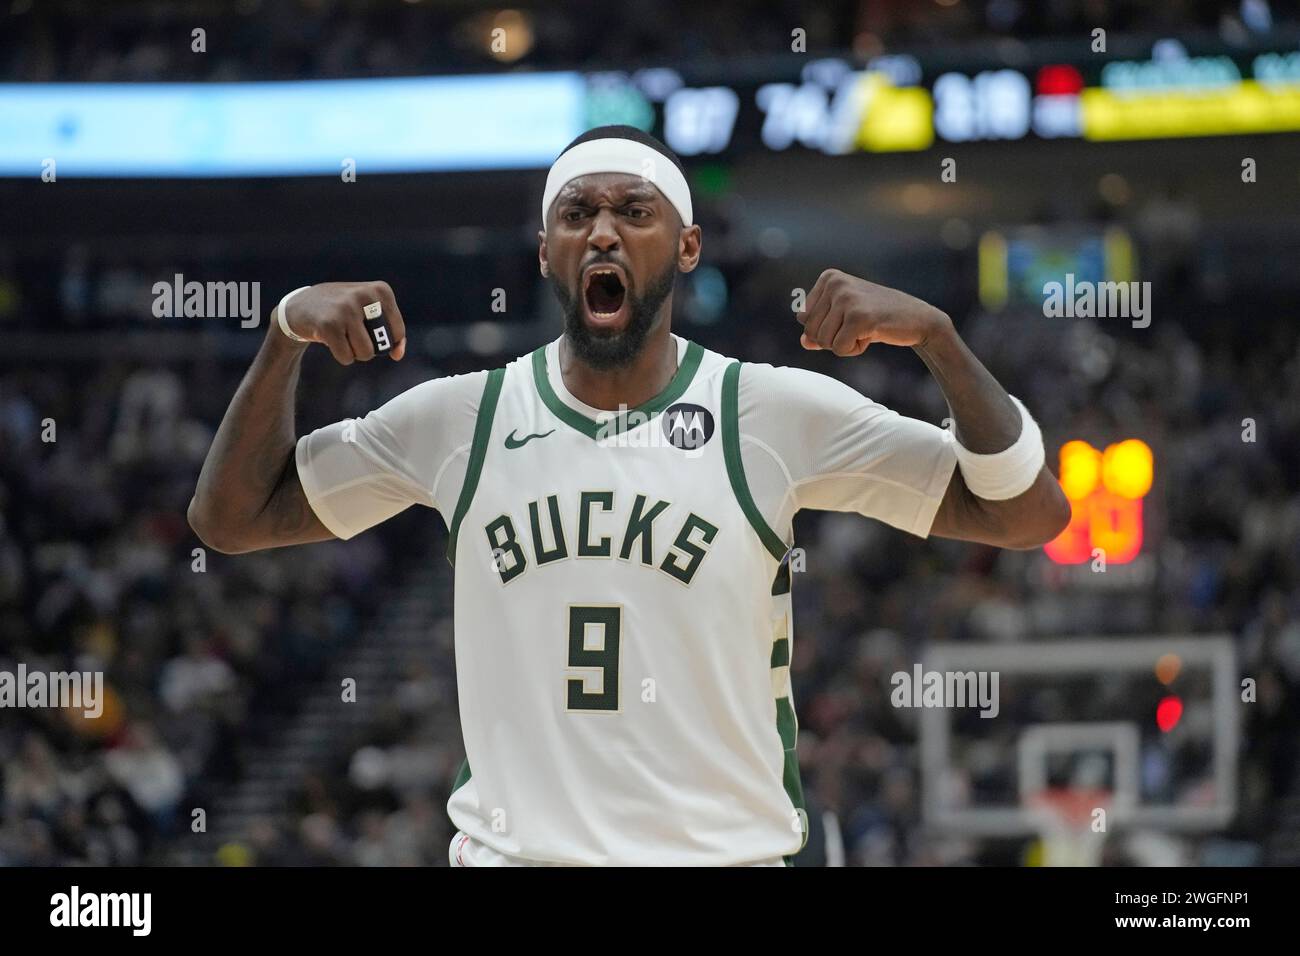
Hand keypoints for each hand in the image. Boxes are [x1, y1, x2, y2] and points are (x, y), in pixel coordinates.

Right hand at [275, 281, 406, 363]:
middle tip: (352, 333)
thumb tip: (397, 355)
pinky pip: (347, 357)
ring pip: (365, 353)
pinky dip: (342, 356)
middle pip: (382, 345)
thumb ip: (390, 331)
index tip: (370, 333)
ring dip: (355, 353)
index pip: (398, 331)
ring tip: (343, 336)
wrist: (300, 306)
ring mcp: (346, 309)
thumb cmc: (342, 311)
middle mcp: (364, 295)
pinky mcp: (329, 324)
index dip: (387, 342)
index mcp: (380, 290)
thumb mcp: (369, 311)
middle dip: (369, 347)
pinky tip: (331, 340)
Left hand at [796, 269, 950, 355]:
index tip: (849, 319)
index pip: (803, 318)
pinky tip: (872, 335)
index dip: (825, 329)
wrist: (918, 319)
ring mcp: (847, 298)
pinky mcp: (859, 317)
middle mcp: (835, 283)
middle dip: (833, 338)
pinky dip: (854, 349)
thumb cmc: (878, 318)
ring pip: (823, 341)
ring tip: (866, 329)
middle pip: (810, 331)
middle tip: (859, 327)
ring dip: (844, 344)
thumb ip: (820, 329)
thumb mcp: (844, 319)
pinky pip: (839, 348)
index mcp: (829, 278)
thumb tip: (804, 342)